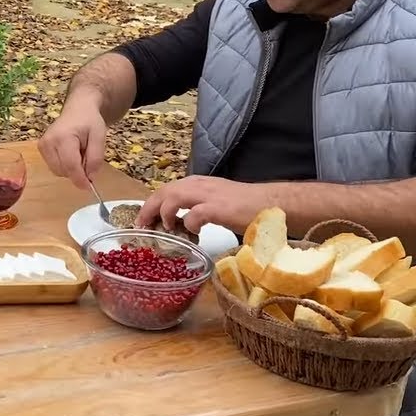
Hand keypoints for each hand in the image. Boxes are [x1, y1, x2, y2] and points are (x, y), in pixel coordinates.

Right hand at [37, 101, 106, 190]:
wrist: (78, 109)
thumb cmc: (90, 122)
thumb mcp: (99, 137)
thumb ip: (96, 158)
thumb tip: (90, 177)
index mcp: (63, 137)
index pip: (70, 165)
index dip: (80, 179)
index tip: (89, 187)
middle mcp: (48, 142)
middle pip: (63, 171)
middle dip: (78, 171)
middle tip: (87, 157)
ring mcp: (42, 145)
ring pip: (58, 171)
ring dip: (71, 169)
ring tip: (79, 152)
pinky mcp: (41, 148)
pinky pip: (54, 167)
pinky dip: (65, 165)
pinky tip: (70, 153)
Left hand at [135, 175, 277, 235]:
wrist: (273, 204)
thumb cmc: (246, 206)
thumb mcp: (215, 201)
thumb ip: (196, 206)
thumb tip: (179, 222)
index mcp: (198, 183)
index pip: (166, 189)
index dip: (152, 203)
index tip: (143, 219)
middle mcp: (200, 185)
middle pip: (164, 191)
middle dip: (148, 208)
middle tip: (142, 226)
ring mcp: (208, 195)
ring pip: (173, 198)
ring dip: (164, 214)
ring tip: (165, 229)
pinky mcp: (218, 208)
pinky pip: (194, 214)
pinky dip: (188, 224)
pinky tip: (193, 233)